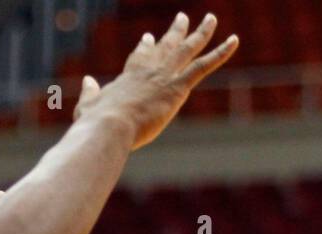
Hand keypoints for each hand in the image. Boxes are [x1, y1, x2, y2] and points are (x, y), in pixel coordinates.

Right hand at [75, 12, 238, 147]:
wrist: (109, 127)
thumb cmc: (95, 122)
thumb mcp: (87, 105)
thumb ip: (90, 92)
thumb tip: (88, 80)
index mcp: (128, 76)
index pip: (141, 56)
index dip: (146, 47)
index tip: (149, 38)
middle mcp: (148, 70)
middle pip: (165, 46)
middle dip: (175, 31)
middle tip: (182, 18)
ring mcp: (164, 76)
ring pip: (187, 49)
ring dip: (201, 32)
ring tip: (211, 18)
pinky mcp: (178, 88)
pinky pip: (204, 66)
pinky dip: (221, 52)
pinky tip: (234, 40)